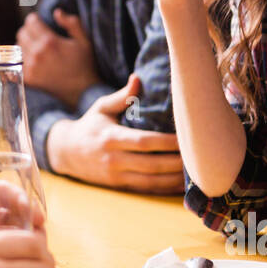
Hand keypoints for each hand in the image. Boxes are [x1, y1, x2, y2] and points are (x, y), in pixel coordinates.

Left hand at [17, 9, 97, 108]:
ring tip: (35, 47)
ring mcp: (31, 67)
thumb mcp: (84, 41)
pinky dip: (22, 59)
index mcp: (49, 42)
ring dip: (24, 45)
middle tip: (37, 34)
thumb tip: (57, 12)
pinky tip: (32, 60)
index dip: (34, 19)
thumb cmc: (85, 64)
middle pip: (21, 33)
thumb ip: (71, 23)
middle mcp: (37, 53)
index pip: (30, 22)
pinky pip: (17, 62)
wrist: (83, 92)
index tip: (38, 21)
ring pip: (17, 48)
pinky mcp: (28, 79)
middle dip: (28, 31)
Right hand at [47, 75, 183, 192]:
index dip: (166, 143)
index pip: (144, 142)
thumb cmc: (89, 126)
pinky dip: (165, 188)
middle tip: (200, 158)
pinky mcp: (119, 186)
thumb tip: (138, 78)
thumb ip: (122, 96)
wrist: (66, 153)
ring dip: (174, 179)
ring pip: (151, 181)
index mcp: (111, 137)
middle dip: (177, 163)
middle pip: (151, 164)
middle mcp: (114, 159)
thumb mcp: (101, 108)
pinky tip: (181, 185)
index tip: (186, 139)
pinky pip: (146, 189)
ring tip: (196, 174)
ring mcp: (116, 176)